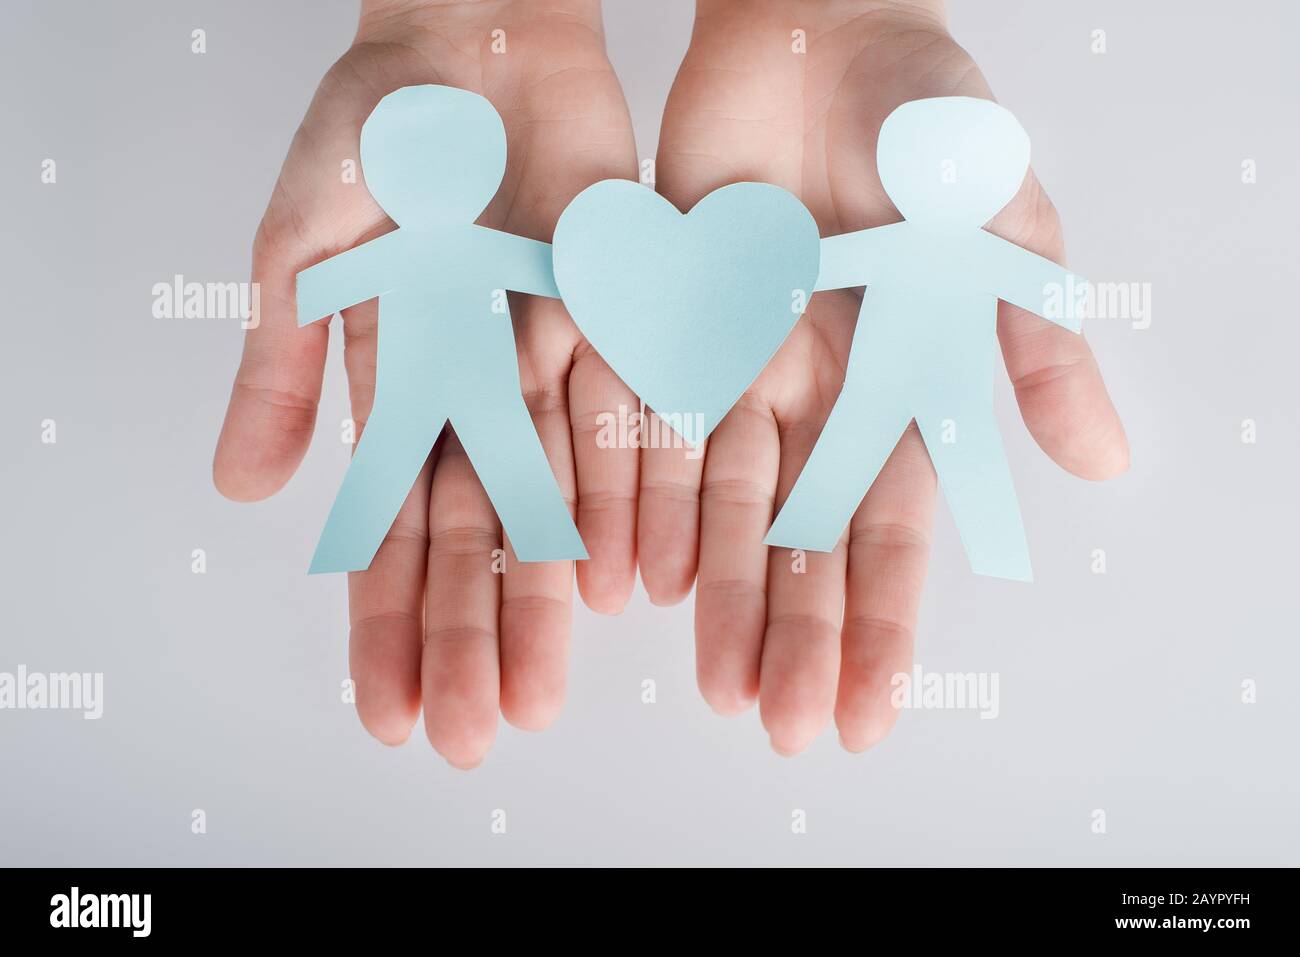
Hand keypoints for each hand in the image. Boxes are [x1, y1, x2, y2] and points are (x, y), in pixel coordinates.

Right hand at [213, 0, 639, 766]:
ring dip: (547, 599)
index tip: (390, 711)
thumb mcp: (304, 246)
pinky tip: (624, 586)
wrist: (477, 44)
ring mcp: (554, 366)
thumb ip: (285, 366)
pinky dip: (627, 502)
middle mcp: (481, 395)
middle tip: (474, 735)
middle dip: (472, 638)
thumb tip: (238, 487)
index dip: (388, 623)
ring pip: (556, 502)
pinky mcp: (625, 323)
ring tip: (540, 693)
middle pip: (478, 537)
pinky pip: (630, 425)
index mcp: (400, 386)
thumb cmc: (375, 134)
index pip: (390, 529)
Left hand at [642, 0, 1128, 752]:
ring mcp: (737, 365)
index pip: (891, 530)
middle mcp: (818, 397)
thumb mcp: (1000, 228)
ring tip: (713, 683)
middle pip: (803, 540)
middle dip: (795, 635)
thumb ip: (1032, 342)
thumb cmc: (927, 123)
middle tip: (778, 728)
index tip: (867, 714)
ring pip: (722, 504)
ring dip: (718, 596)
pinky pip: (649, 426)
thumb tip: (1099, 461)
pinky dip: (643, 500)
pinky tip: (638, 577)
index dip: (882, 625)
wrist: (820, 31)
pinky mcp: (666, 324)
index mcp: (900, 387)